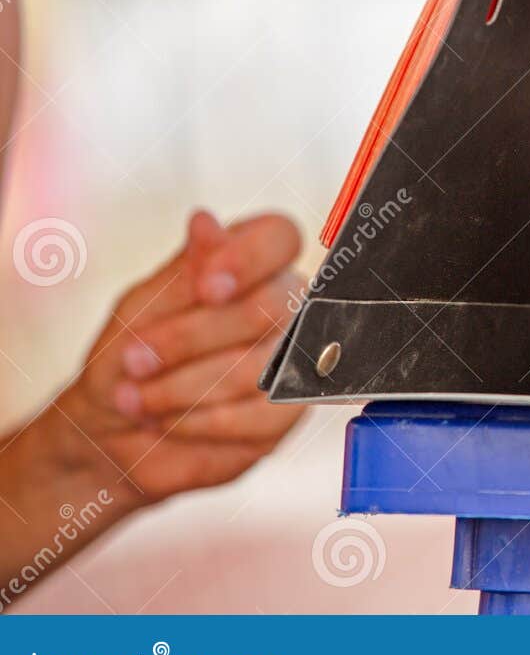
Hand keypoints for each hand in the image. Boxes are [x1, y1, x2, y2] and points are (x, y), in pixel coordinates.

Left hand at [48, 209, 305, 505]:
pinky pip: (257, 415)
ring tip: (134, 399)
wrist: (113, 434)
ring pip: (258, 367)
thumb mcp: (141, 311)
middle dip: (191, 338)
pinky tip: (166, 420)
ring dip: (180, 388)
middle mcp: (282, 306)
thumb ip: (184, 273)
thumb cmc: (129, 360)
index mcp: (249, 265)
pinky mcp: (287, 412)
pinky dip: (198, 421)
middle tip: (134, 358)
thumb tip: (205, 220)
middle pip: (272, 304)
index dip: (250, 259)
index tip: (206, 288)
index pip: (280, 238)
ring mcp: (291, 360)